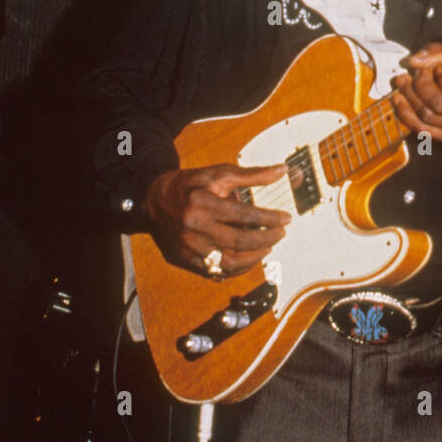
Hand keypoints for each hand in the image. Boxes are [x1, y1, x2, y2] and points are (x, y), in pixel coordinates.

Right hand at [144, 163, 289, 278]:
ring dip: (254, 258)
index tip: (286, 218)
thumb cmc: (191, 184)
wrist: (156, 199)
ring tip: (268, 246)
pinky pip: (216, 271)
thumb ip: (252, 175)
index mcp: (203, 203)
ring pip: (229, 262)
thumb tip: (282, 170)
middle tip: (281, 233)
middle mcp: (195, 228)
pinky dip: (237, 268)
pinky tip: (250, 258)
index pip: (243, 215)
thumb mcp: (219, 174)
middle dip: (266, 239)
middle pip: (239, 241)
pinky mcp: (187, 259)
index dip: (268, 218)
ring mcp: (190, 247)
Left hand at [390, 42, 441, 149]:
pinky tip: (399, 100)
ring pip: (428, 116)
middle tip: (414, 73)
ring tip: (402, 82)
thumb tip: (415, 60)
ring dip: (410, 98)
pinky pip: (422, 129)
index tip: (438, 67)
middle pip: (440, 105)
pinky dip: (407, 114)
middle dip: (422, 86)